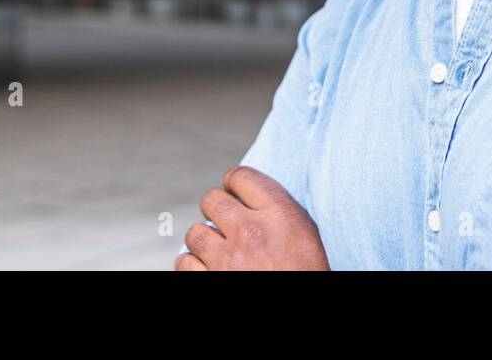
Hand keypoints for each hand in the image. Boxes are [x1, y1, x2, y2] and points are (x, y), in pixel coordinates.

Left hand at [175, 165, 329, 270]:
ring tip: (220, 252)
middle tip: (226, 223)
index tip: (235, 193)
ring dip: (205, 241)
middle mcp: (251, 231)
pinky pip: (185, 262)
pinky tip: (209, 269)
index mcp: (279, 215)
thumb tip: (250, 194)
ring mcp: (227, 258)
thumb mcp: (305, 234)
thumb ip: (279, 210)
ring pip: (195, 232)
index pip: (241, 176)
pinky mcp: (210, 281)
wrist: (301, 316)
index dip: (234, 183)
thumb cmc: (307, 274)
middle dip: (216, 209)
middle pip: (211, 199)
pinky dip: (194, 266)